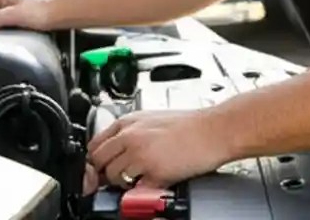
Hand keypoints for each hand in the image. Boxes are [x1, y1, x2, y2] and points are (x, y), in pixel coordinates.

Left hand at [87, 109, 230, 189]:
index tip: (102, 167)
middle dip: (106, 172)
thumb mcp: (151, 120)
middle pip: (99, 162)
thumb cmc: (189, 125)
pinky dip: (142, 190)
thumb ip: (129, 133)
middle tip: (120, 176)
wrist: (214, 129)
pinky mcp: (155, 172)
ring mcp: (141, 155)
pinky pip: (136, 189)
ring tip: (141, 177)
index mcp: (127, 122)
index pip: (95, 145)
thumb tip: (115, 150)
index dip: (97, 160)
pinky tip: (154, 181)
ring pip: (114, 177)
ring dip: (124, 182)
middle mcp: (130, 137)